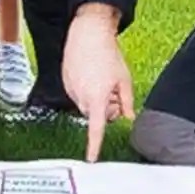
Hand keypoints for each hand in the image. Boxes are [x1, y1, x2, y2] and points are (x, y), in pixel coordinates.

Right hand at [63, 6, 134, 162]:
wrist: (88, 34)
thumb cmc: (107, 55)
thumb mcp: (124, 80)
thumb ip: (127, 102)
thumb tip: (128, 117)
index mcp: (98, 99)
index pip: (96, 129)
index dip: (94, 146)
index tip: (91, 160)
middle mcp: (82, 97)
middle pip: (95, 116)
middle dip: (106, 109)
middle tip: (115, 93)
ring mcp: (72, 89)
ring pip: (86, 105)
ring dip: (96, 99)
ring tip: (103, 78)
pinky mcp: (66, 82)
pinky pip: (78, 94)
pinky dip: (87, 89)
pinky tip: (93, 73)